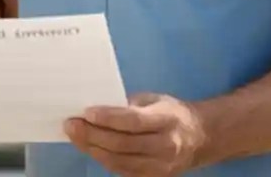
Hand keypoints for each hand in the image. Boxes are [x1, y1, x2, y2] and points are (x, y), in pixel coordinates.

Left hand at [65, 93, 208, 176]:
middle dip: (92, 134)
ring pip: (119, 161)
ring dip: (92, 149)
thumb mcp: (155, 100)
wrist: (199, 139)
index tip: (86, 112)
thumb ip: (129, 104)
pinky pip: (122, 171)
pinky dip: (103, 159)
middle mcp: (165, 146)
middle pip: (122, 144)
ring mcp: (159, 166)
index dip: (108, 118)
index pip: (134, 122)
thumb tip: (97, 106)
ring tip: (75, 136)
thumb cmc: (172, 113)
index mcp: (167, 120)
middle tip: (71, 124)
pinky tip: (90, 148)